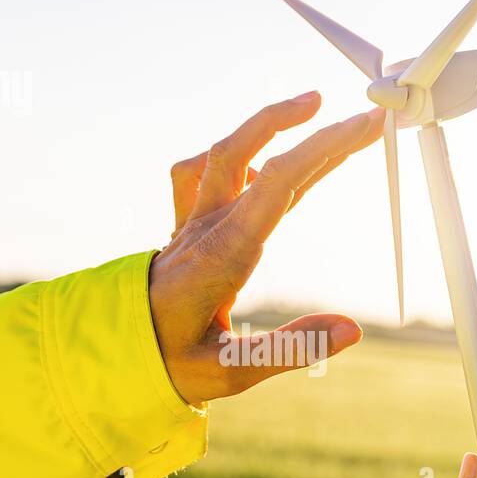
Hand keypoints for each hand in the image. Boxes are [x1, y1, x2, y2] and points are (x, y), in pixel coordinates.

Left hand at [149, 92, 383, 403]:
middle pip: (248, 154)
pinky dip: (234, 155)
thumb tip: (351, 329)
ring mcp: (191, 221)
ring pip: (224, 154)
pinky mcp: (185, 224)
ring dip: (266, 125)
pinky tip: (258, 161)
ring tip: (311, 107)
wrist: (112, 350)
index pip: (276, 185)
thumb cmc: (168, 361)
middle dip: (301, 125)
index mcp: (221, 255)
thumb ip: (291, 349)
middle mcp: (204, 227)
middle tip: (357, 114)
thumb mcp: (229, 370)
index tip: (364, 128)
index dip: (322, 149)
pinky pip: (200, 172)